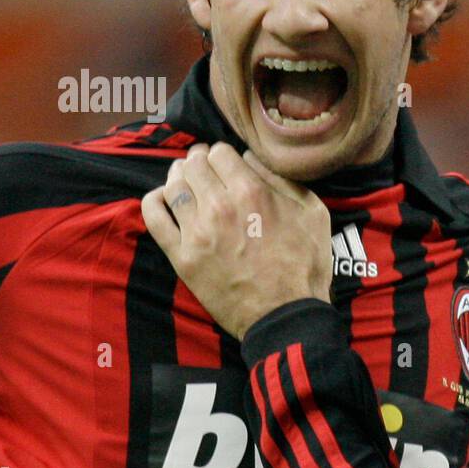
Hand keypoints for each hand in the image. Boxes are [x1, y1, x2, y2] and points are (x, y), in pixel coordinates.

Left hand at [141, 142, 333, 339]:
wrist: (284, 315)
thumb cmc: (305, 266)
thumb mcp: (313, 214)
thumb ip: (283, 181)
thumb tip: (254, 160)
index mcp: (251, 192)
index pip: (219, 152)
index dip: (222, 154)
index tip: (225, 163)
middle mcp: (219, 206)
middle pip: (193, 165)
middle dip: (198, 161)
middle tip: (203, 167)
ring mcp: (196, 232)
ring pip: (173, 185)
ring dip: (177, 176)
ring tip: (184, 179)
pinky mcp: (182, 257)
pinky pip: (155, 218)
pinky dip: (155, 201)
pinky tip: (161, 199)